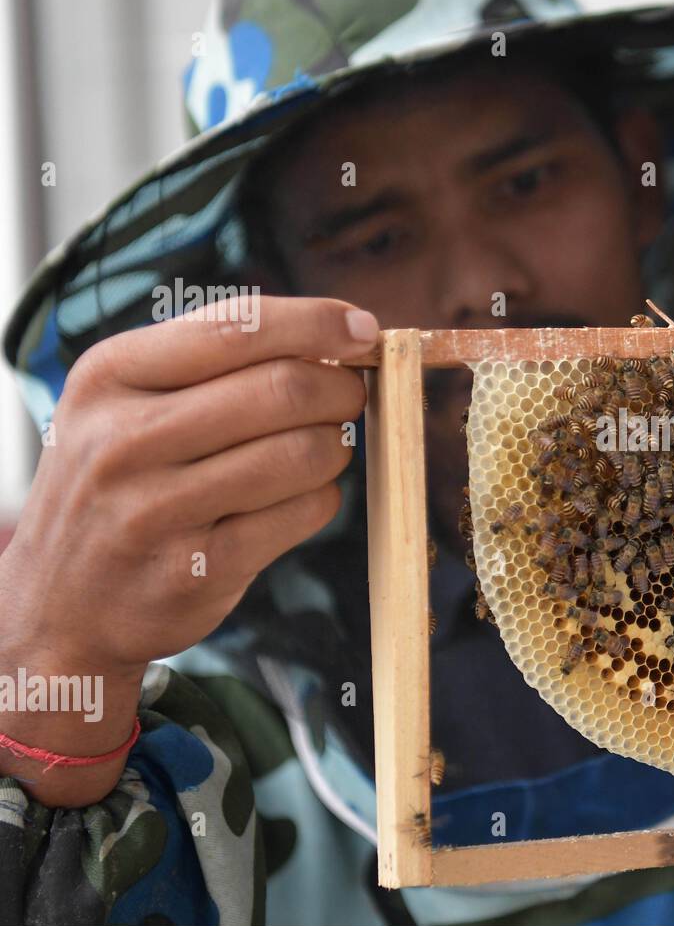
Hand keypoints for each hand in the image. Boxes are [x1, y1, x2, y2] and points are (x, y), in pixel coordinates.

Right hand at [0, 296, 377, 674]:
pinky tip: (295, 500)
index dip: (317, 323)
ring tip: (318, 450)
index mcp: (111, 375)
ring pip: (305, 452)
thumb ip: (215, 359)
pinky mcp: (198, 569)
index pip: (238, 326)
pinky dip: (321, 499)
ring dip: (335, 447)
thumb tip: (338, 330)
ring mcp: (157, 509)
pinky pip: (305, 512)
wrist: (59, 602)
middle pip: (285, 388)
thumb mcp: (126, 401)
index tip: (363, 329)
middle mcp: (125, 438)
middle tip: (350, 397)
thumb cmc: (117, 482)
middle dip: (341, 389)